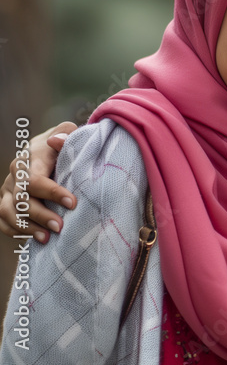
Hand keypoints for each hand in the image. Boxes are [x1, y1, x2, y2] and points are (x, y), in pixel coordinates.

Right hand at [0, 122, 77, 241]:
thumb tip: (57, 141)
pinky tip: (36, 239)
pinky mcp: (6, 202)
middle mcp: (15, 174)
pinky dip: (17, 231)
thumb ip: (66, 135)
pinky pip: (3, 221)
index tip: (72, 203)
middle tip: (60, 227)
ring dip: (28, 227)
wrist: (51, 151)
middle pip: (21, 199)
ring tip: (48, 238)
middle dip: (40, 215)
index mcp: (30, 158)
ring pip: (8, 212)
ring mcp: (8, 189)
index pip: (34, 179)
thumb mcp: (68, 135)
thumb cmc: (64, 145)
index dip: (52, 193)